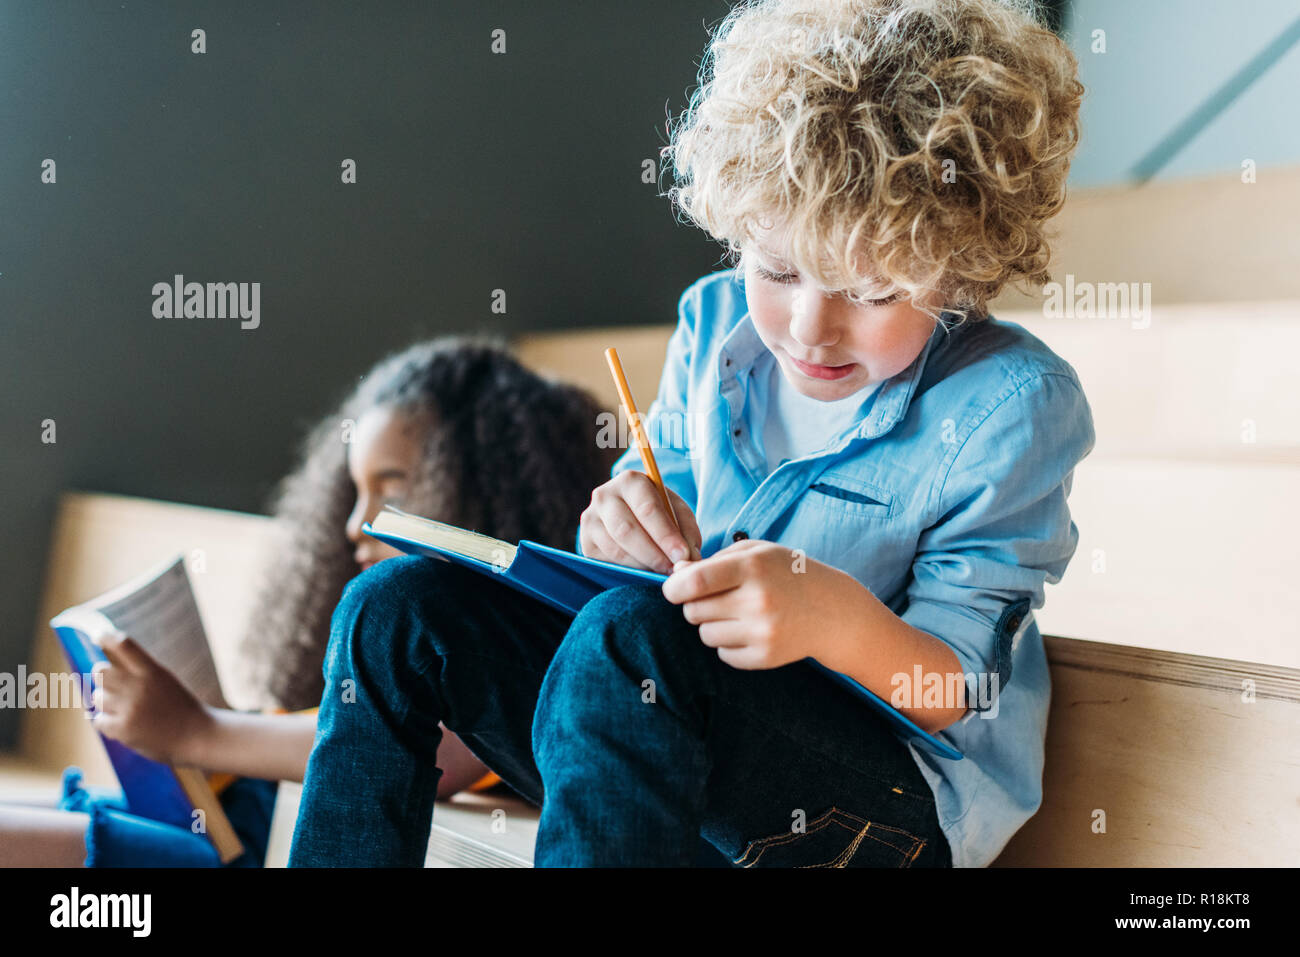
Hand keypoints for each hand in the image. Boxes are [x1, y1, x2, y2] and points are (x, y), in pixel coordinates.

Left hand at [89, 630, 213, 765]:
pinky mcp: (122, 730)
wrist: (197, 736)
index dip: (105, 638)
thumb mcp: (164, 680)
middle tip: (117, 687)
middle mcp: (139, 686)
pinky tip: (126, 725)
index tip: (97, 637)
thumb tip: (108, 648)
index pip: (123, 645)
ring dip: (108, 704)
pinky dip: (109, 724)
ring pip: (98, 697)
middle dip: (104, 679)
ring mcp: (129, 708)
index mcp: (152, 671)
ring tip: (129, 711)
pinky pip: (99, 721)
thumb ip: (139, 668)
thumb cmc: (179, 706)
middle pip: (100, 671)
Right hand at [579, 470, 702, 572]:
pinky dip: (628, 571)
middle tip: (672, 570)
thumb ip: (686, 531)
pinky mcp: (586, 543)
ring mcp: (590, 519)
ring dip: (642, 566)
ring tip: (661, 573)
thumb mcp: (677, 512)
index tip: (682, 555)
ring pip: (616, 549)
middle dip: (653, 554)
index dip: (666, 535)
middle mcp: (604, 496)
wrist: (632, 516)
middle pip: (627, 530)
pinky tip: (644, 573)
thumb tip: (690, 558)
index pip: (647, 509)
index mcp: (630, 481)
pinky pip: (607, 562)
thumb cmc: (660, 513)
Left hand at [660, 538, 867, 669]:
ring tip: (738, 614)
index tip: (672, 590)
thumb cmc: (787, 574)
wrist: (834, 611)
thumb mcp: (757, 553)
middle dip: (695, 605)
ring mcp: (763, 632)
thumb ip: (713, 562)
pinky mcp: (766, 657)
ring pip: (705, 635)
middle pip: (694, 611)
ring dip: (712, 625)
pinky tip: (750, 631)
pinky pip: (723, 654)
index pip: (695, 583)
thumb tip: (675, 577)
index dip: (674, 588)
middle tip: (717, 599)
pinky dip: (729, 644)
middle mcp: (758, 601)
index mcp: (753, 568)